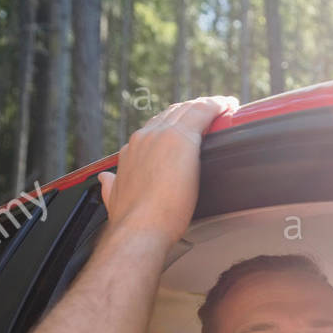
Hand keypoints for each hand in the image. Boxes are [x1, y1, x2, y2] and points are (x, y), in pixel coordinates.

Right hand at [96, 95, 238, 243]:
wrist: (140, 227)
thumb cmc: (133, 222)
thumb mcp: (114, 199)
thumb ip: (111, 187)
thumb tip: (104, 179)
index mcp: (131, 151)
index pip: (155, 128)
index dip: (172, 124)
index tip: (187, 127)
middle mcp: (144, 138)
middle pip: (172, 114)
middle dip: (191, 110)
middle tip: (211, 111)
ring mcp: (162, 135)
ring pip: (187, 109)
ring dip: (206, 105)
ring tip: (223, 105)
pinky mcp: (182, 139)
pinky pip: (202, 112)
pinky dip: (216, 106)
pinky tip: (227, 105)